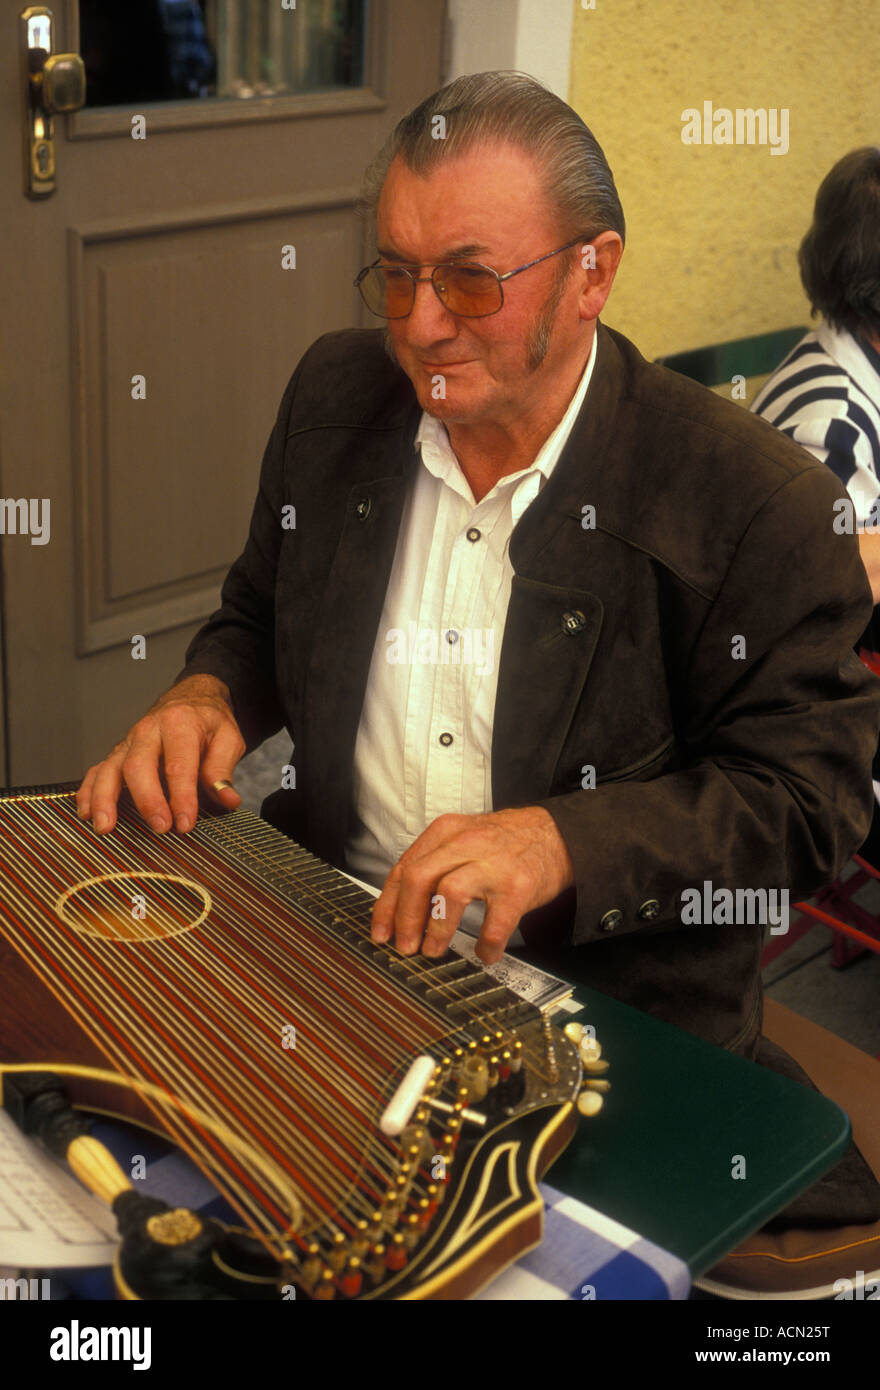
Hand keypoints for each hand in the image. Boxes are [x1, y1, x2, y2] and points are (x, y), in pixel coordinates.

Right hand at [76, 675, 244, 834]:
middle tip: (159, 827)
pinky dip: (89, 791)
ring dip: (105, 799)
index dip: (182, 797)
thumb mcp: (228, 738)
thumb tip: (227, 799)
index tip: (185, 823)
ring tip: (105, 827)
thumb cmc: (208, 722)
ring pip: (111, 768)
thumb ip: (223, 769)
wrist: (190, 700)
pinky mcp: (118, 753)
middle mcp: (148, 730)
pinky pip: (98, 770)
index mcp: (179, 723)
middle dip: (147, 800)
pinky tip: (86, 812)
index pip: (178, 764)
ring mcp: (129, 742)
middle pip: (139, 765)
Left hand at [369, 806, 574, 964]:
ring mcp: (493, 864)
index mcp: (446, 832)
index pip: (404, 868)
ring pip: (449, 893)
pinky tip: (484, 954)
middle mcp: (466, 843)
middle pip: (419, 877)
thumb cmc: (505, 843)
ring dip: (436, 929)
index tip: (381, 931)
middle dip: (404, 917)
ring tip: (432, 950)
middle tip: (404, 945)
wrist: (556, 835)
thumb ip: (434, 863)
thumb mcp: (463, 838)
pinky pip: (495, 924)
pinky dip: (486, 945)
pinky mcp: (518, 886)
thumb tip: (401, 907)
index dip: (387, 905)